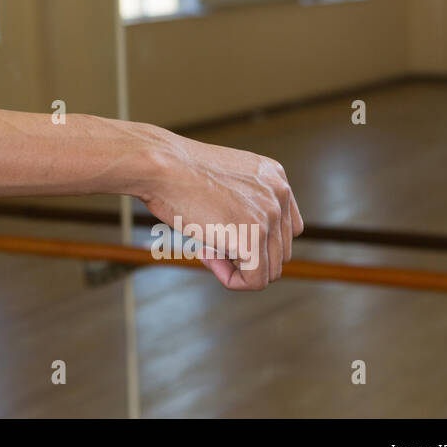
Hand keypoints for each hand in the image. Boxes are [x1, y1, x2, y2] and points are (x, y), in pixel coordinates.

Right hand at [134, 126, 303, 290]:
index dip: (258, 241)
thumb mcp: (223, 179)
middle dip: (246, 255)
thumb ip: (244, 201)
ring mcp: (269, 216)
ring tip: (205, 246)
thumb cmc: (176, 170)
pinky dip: (230, 279)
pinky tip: (204, 254)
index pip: (286, 228)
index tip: (225, 234)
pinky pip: (254, 281)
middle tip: (209, 242)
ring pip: (270, 270)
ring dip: (237, 268)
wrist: (160, 165)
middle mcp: (279, 194)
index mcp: (275, 177)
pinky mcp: (252, 238)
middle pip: (280, 252)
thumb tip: (244, 239)